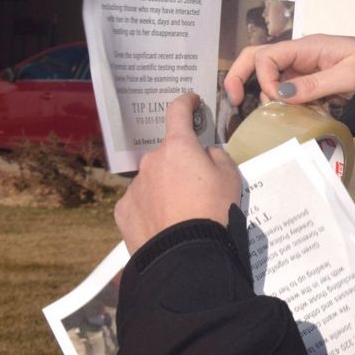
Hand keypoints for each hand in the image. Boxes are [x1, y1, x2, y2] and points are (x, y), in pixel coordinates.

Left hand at [115, 93, 242, 253]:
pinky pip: (139, 202)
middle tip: (197, 186)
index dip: (185, 102)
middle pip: (167, 155)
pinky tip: (163, 224)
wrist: (186, 254)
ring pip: (152, 179)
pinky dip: (150, 207)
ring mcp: (134, 186)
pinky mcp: (123, 210)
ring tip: (181, 212)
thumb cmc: (213, 209)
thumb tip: (205, 154)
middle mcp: (151, 161)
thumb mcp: (230, 177)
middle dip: (180, 164)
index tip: (191, 100)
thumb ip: (217, 157)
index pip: (178, 112)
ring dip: (164, 187)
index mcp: (178, 147)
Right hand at [224, 34, 354, 107]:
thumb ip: (314, 85)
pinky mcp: (304, 83)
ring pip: (266, 77)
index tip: (277, 99)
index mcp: (305, 47)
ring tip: (275, 114)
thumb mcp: (345, 76)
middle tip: (234, 101)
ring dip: (264, 95)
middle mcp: (297, 56)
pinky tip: (286, 115)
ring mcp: (299, 69)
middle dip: (239, 76)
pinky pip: (282, 90)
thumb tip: (281, 94)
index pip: (267, 56)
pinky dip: (279, 102)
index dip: (264, 78)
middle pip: (256, 58)